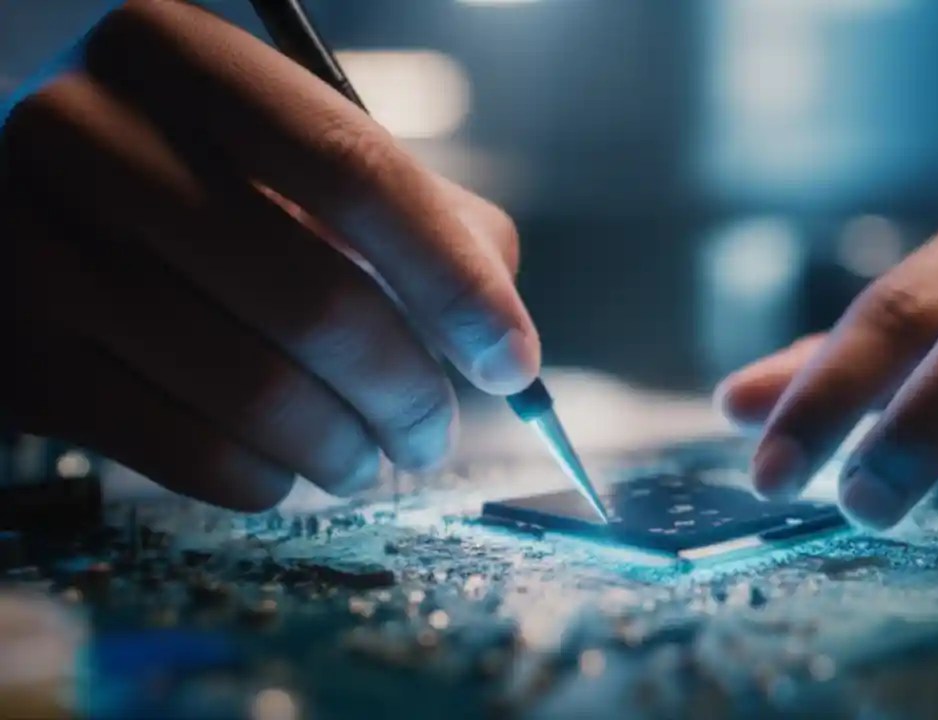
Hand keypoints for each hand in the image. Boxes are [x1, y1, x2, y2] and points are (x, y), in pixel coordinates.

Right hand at [1, 0, 537, 509]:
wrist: (24, 226)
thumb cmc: (195, 187)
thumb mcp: (297, 161)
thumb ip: (418, 215)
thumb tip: (506, 337)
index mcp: (176, 53)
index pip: (353, 169)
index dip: (453, 279)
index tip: (513, 361)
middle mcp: (84, 131)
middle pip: (312, 294)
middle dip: (407, 390)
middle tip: (433, 432)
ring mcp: (33, 247)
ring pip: (254, 389)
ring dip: (346, 448)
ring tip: (370, 455)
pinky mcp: (18, 360)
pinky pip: (188, 453)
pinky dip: (269, 479)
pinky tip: (289, 467)